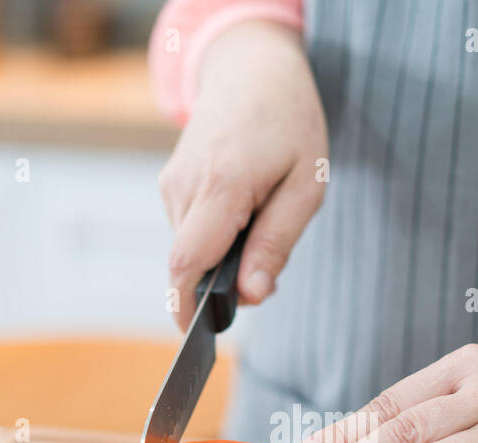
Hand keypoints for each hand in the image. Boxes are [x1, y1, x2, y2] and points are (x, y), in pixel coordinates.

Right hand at [158, 21, 327, 329]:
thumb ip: (276, 244)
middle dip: (222, 283)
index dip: (186, 307)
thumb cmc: (289, 123)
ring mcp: (171, 184)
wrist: (251, 69)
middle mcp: (185, 186)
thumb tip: (251, 295)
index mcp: (221, 184)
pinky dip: (215, 237)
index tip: (194, 338)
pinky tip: (242, 210)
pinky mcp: (170, 185)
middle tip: (265, 268)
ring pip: (190, 249)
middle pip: (190, 263)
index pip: (187, 263)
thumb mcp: (306, 186)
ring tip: (260, 219)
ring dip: (223, 256)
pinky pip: (190, 231)